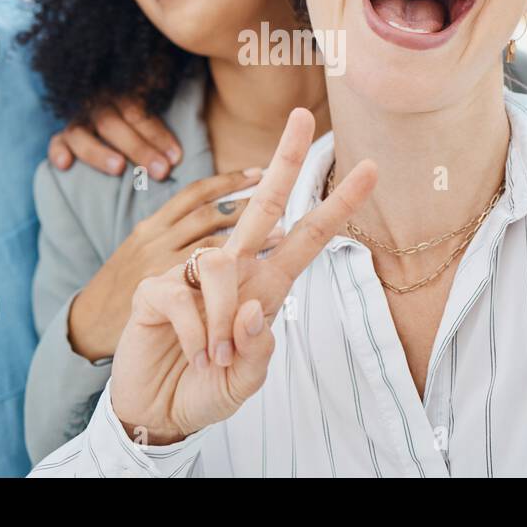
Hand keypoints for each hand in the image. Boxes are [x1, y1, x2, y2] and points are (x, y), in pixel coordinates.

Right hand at [48, 97, 181, 179]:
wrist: (114, 99)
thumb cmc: (148, 112)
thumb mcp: (159, 91)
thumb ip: (166, 92)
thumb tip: (183, 127)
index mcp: (123, 89)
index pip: (138, 110)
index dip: (156, 134)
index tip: (175, 157)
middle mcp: (99, 102)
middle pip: (114, 124)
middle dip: (139, 149)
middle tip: (160, 171)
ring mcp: (79, 118)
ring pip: (82, 133)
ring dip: (99, 152)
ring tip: (119, 168)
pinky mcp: (64, 136)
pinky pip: (56, 142)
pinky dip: (58, 152)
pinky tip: (65, 165)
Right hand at [108, 108, 376, 444]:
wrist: (157, 412)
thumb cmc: (206, 390)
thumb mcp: (243, 384)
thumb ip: (256, 354)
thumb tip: (254, 310)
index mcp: (265, 288)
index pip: (306, 238)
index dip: (338, 205)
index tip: (371, 169)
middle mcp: (233, 272)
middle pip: (264, 205)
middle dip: (284, 160)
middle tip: (302, 113)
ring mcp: (192, 275)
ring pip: (223, 265)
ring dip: (224, 320)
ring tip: (216, 357)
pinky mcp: (155, 288)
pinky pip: (184, 297)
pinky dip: (195, 336)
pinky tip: (193, 355)